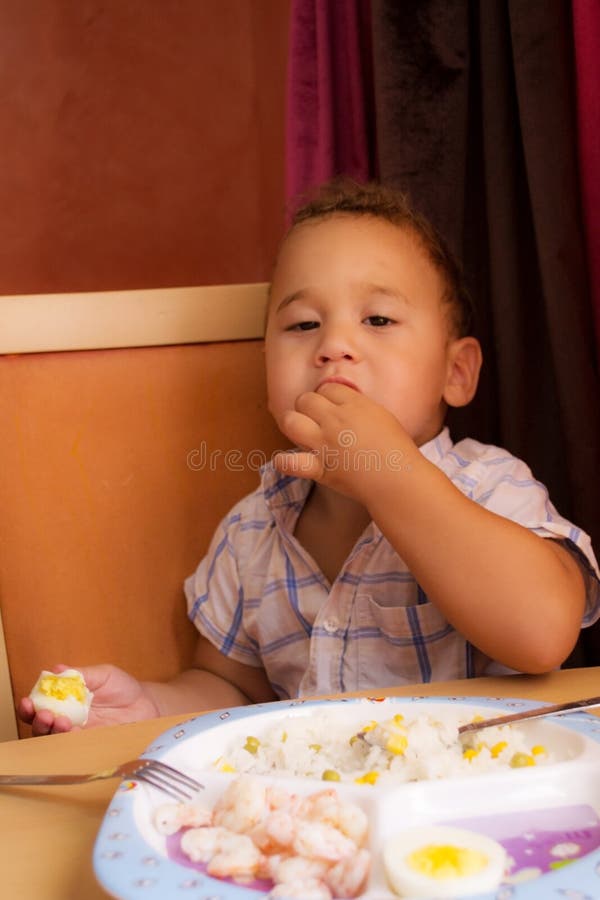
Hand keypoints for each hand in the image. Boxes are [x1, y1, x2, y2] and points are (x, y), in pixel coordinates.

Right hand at [18, 663, 159, 735]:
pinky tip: (74, 733)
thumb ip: (82, 674)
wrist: (146, 705)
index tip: (29, 701)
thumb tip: (57, 669)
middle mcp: (66, 718)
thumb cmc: (123, 688)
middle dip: (38, 721)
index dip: (30, 705)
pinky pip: (75, 747)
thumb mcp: (103, 674)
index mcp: (64, 699)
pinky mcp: (90, 745)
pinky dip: (71, 741)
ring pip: (54, 739)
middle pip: (41, 725)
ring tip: (60, 722)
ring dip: (52, 732)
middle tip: (46, 715)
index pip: (40, 705)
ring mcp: (78, 733)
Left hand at [272, 383, 416, 504]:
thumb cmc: (397, 449)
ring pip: (291, 422)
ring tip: (299, 430)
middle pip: (306, 400)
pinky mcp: (319, 468)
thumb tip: (342, 403)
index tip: (332, 407)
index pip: (327, 388)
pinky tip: (287, 460)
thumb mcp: (382, 416)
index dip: (327, 396)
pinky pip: (289, 462)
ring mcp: (325, 444)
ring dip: (292, 424)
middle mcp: (335, 420)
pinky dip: (284, 462)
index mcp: (354, 405)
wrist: (398, 479)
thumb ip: (359, 406)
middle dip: (307, 406)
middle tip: (314, 418)